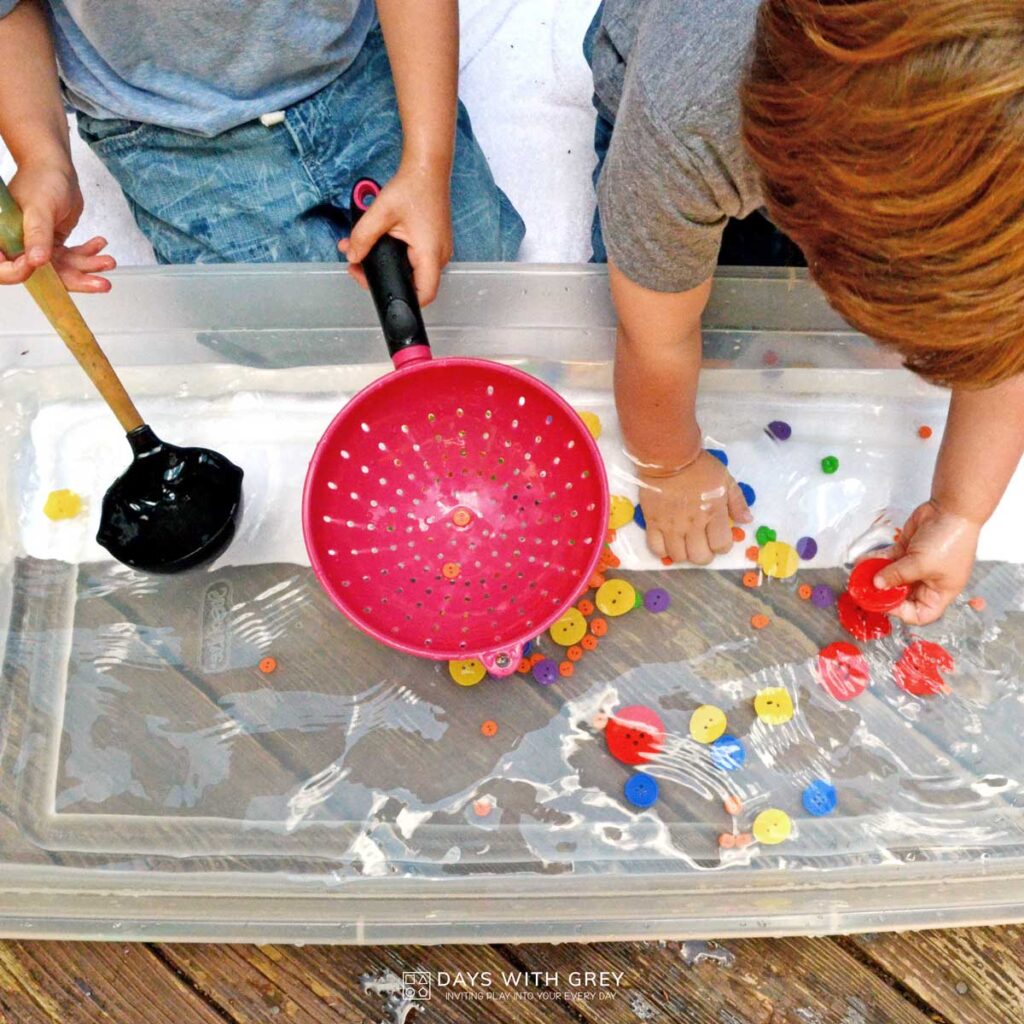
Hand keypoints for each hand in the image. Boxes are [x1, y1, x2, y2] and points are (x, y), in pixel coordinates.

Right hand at [0, 161, 114, 291]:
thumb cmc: (41, 180)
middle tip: (102, 284)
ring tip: (109, 261)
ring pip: (66, 268)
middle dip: (78, 280)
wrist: (55, 166)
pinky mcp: (56, 244)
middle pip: (48, 275)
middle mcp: (21, 248)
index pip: (16, 271)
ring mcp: (40, 247)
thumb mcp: (39, 208)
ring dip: (90, 266)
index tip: (65, 275)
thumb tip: (37, 261)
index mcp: (6, 240)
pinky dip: (90, 254)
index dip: (37, 276)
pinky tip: (100, 244)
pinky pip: (74, 257)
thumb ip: (38, 235)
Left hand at [338, 161, 452, 305]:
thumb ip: (362, 237)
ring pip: (412, 271)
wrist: (427, 168)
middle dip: (384, 278)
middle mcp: (439, 256)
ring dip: (386, 264)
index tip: (379, 289)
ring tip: (360, 251)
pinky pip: (414, 258)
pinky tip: (378, 242)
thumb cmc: (412, 187)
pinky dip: (395, 255)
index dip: (404, 301)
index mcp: (430, 254)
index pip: (424, 295)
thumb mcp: (380, 213)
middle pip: (414, 284)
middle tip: (358, 267)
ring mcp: (437, 250)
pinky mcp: (432, 243)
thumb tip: (352, 256)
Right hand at [639, 451, 752, 564]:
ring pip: (678, 557)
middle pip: (700, 557)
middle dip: (704, 555)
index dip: (721, 546)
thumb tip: (747, 521)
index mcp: (714, 513)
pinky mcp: (653, 522)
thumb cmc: (699, 466)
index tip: (718, 539)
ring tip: (684, 544)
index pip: (721, 545)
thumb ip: (737, 501)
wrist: (667, 456)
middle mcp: (693, 524)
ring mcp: (671, 525)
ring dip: (684, 554)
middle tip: (702, 544)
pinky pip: (656, 548)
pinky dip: (663, 551)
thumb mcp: (725, 479)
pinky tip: (667, 543)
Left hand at [874, 499, 980, 625]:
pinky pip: (889, 560)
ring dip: (876, 577)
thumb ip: (897, 575)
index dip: (902, 612)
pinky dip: (876, 561)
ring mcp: (917, 565)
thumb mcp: (921, 564)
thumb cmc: (949, 540)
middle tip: (865, 592)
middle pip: (903, 596)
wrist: (950, 509)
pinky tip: (862, 562)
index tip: (883, 604)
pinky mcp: (907, 550)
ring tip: (859, 577)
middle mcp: (929, 581)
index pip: (921, 614)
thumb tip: (877, 584)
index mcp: (941, 591)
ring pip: (893, 577)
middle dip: (884, 594)